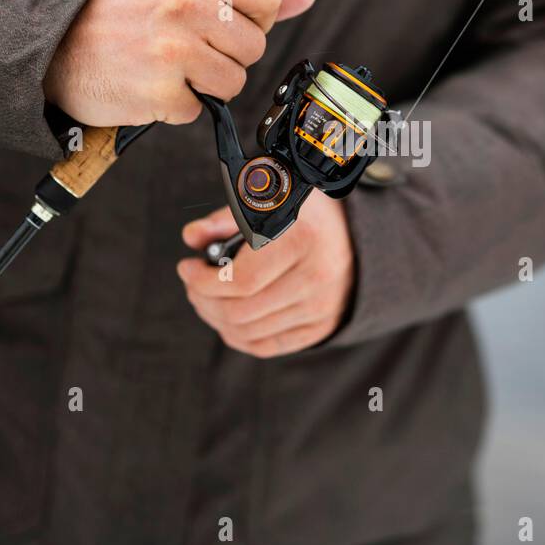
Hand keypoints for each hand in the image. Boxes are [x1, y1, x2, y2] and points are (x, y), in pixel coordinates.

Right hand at [44, 0, 316, 126]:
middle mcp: (184, 3)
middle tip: (183, 45)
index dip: (251, 17)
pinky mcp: (160, 93)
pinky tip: (150, 84)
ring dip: (206, 84)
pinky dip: (178, 106)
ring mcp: (172, 50)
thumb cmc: (124, 13)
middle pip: (253, 46)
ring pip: (234, 82)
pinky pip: (200, 110)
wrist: (53, 44)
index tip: (220, 20)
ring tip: (168, 65)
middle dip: (225, 54)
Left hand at [177, 192, 354, 357]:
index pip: (240, 281)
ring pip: (249, 332)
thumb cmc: (305, 209)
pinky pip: (267, 346)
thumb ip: (226, 218)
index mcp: (304, 240)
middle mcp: (318, 279)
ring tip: (206, 298)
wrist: (358, 230)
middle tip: (193, 285)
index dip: (201, 280)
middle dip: (204, 300)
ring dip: (216, 318)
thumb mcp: (268, 198)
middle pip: (241, 312)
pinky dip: (238, 336)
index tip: (186, 267)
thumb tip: (192, 238)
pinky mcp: (323, 327)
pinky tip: (226, 317)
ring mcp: (323, 308)